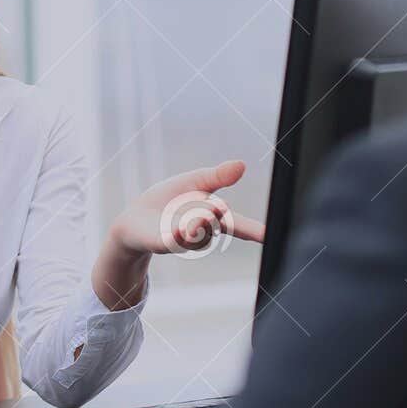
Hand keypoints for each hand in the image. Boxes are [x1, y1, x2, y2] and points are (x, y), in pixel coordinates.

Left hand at [109, 159, 265, 257]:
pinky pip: (174, 243)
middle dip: (217, 215)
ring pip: (198, 236)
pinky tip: (179, 231)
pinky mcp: (162, 243)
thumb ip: (217, 176)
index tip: (270, 236)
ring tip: (197, 216)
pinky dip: (178, 237)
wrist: (136, 217)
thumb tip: (242, 164)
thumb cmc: (170, 199)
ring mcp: (183, 240)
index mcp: (213, 216)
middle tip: (216, 207)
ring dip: (199, 225)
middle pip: (216, 224)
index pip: (238, 224)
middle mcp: (202, 232)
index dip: (255, 231)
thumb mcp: (195, 182)